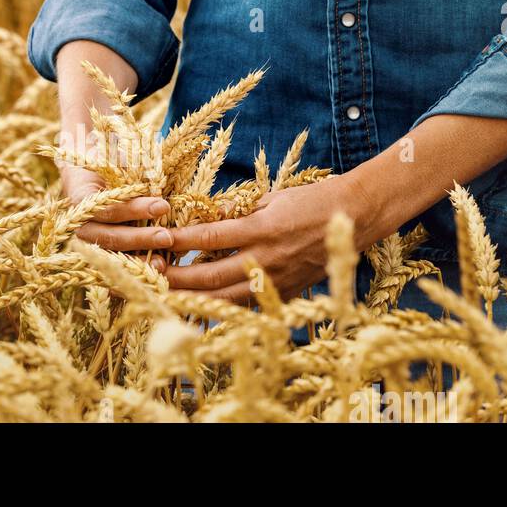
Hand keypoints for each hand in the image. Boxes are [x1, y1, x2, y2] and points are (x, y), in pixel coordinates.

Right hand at [54, 40, 171, 257]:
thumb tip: (161, 181)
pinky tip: (159, 269)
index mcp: (80, 196)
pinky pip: (120, 260)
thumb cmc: (111, 158)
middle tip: (168, 237)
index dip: (134, 209)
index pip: (107, 208)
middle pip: (108, 237)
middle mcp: (80, 223)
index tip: (162, 205)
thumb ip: (134, 171)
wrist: (93, 168)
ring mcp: (90, 240)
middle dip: (140, 238)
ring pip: (113, 254)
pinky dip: (138, 265)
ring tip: (165, 264)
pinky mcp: (103, 249)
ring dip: (139, 259)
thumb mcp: (120, 159)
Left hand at [162, 174, 377, 302]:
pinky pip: (247, 306)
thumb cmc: (312, 201)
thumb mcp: (272, 197)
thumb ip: (239, 211)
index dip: (179, 241)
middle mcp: (266, 258)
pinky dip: (223, 309)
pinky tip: (201, 309)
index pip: (208, 237)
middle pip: (210, 276)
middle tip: (152, 275)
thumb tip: (206, 218)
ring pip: (226, 300)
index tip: (157, 241)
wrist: (355, 217)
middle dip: (177, 277)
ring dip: (193, 300)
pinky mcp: (286, 294)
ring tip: (168, 296)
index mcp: (261, 228)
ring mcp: (276, 281)